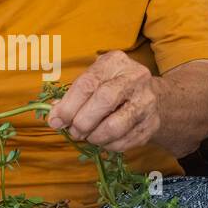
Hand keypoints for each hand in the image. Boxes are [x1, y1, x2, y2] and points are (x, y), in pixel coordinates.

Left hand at [45, 51, 161, 151]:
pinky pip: (125, 141)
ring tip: (88, 136)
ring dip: (95, 136)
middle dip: (83, 121)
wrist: (152, 97)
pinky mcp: (152, 123)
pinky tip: (103, 140)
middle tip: (74, 131)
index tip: (57, 121)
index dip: (69, 105)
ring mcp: (147, 101)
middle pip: (104, 100)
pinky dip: (109, 145)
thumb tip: (55, 117)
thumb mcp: (95, 81)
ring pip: (116, 126)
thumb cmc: (114, 87)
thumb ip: (73, 96)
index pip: (88, 83)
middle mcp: (135, 77)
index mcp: (115, 62)